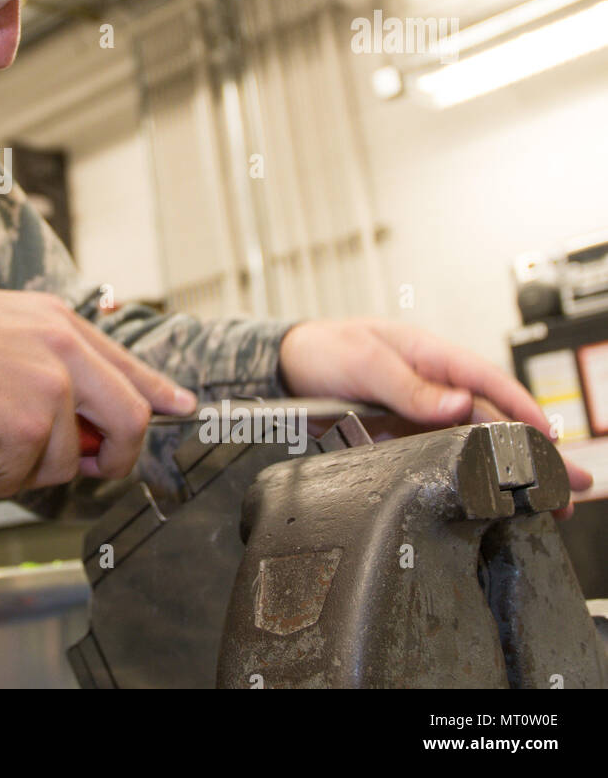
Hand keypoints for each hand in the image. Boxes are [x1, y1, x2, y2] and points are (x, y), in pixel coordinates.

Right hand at [0, 287, 196, 498]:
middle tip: (85, 470)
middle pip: (128, 420)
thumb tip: (65, 411)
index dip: (156, 391)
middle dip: (109, 459)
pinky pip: (19, 482)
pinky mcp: (25, 430)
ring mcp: (47, 389)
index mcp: (51, 319)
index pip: (124, 361)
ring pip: (62, 465)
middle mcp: (60, 349)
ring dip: (15, 471)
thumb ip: (35, 356)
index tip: (179, 408)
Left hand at [278, 318, 593, 515]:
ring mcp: (421, 410)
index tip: (550, 440)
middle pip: (493, 419)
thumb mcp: (363, 360)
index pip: (488, 381)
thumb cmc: (323, 349)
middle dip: (534, 452)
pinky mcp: (404, 433)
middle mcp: (433, 383)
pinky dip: (470, 474)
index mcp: (430, 354)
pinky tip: (491, 497)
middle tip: (571, 488)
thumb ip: (408, 384)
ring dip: (509, 470)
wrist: (284, 367)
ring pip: (475, 441)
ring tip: (546, 505)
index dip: (523, 411)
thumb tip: (457, 404)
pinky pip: (442, 454)